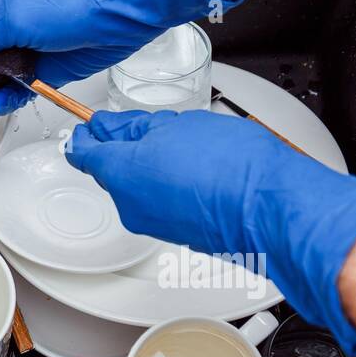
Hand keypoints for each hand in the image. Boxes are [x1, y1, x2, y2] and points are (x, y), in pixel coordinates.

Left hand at [66, 109, 355, 355]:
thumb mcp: (175, 126)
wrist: (273, 207)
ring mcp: (153, 223)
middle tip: (158, 129)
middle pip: (112, 169)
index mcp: (121, 174)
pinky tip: (200, 172)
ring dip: (153, 167)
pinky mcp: (177, 233)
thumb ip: (133, 127)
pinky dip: (173, 186)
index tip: (97, 123)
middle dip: (128, 148)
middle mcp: (130, 205)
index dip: (89, 132)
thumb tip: (108, 127)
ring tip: (190, 150)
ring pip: (139, 186)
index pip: (82, 151)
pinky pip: (162, 202)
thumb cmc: (232, 165)